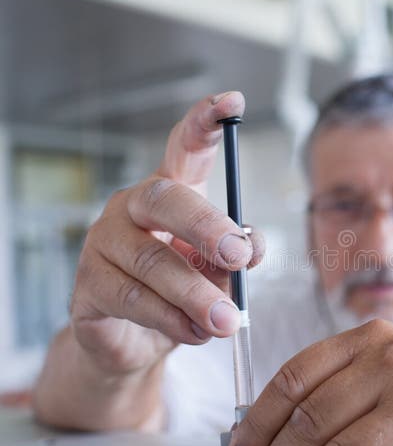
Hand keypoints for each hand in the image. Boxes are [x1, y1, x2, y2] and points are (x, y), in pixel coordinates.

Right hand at [70, 91, 263, 375]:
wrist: (137, 343)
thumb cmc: (181, 292)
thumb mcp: (219, 270)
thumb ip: (239, 254)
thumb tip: (251, 249)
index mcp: (170, 192)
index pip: (184, 147)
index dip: (206, 123)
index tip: (234, 103)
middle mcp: (132, 207)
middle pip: (165, 199)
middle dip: (207, 226)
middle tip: (238, 256)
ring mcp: (103, 244)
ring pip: (152, 262)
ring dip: (196, 294)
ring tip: (227, 321)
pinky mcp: (88, 286)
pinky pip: (133, 300)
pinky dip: (172, 320)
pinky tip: (196, 332)